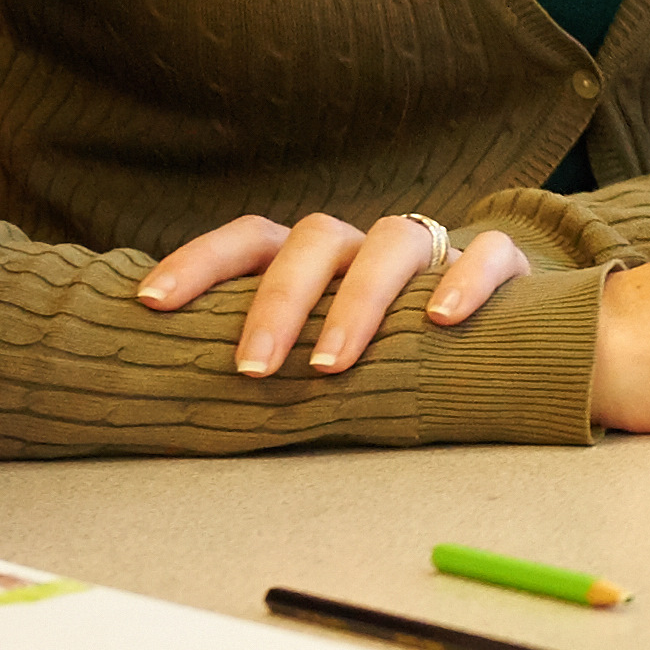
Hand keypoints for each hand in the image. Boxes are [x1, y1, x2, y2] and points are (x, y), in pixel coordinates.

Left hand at [139, 210, 533, 375]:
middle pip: (314, 239)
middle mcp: (362, 244)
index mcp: (310, 257)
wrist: (495, 335)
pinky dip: (466, 277)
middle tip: (252, 369)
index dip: (198, 261)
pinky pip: (487, 251)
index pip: (249, 238)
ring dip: (358, 299)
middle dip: (278, 302)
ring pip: (393, 239)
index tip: (151, 302)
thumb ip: (270, 364)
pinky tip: (442, 320)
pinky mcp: (498, 263)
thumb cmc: (382, 357)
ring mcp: (431, 249)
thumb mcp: (316, 354)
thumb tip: (173, 411)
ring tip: (333, 364)